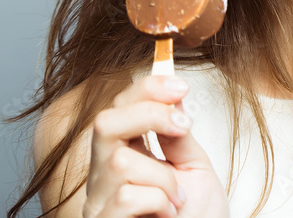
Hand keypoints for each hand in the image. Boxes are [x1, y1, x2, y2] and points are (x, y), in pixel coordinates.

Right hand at [83, 75, 228, 217]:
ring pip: (120, 162)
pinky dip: (159, 201)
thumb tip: (173, 98)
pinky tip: (168, 215)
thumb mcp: (193, 169)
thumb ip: (178, 136)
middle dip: (148, 114)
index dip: (146, 89)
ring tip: (179, 199)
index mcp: (124, 154)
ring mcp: (99, 203)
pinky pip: (127, 196)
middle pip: (104, 124)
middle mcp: (103, 176)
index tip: (182, 87)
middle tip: (183, 127)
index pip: (119, 107)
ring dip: (164, 177)